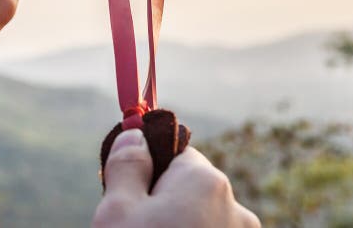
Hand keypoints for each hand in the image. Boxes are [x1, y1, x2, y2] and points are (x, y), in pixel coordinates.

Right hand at [93, 129, 260, 227]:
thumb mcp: (117, 212)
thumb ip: (127, 167)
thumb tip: (134, 133)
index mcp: (206, 181)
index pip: (175, 155)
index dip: (148, 173)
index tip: (129, 197)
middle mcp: (235, 205)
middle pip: (190, 189)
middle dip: (164, 202)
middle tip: (137, 226)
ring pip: (202, 217)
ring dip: (180, 222)